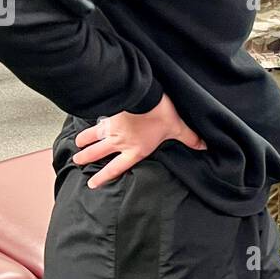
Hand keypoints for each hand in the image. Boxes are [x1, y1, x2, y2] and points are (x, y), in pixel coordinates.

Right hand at [72, 94, 206, 187]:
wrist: (143, 95)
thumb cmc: (159, 114)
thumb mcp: (177, 128)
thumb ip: (189, 139)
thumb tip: (203, 146)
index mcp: (135, 150)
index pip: (116, 168)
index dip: (103, 177)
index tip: (92, 183)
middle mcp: (120, 142)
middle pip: (99, 153)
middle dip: (87, 158)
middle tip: (77, 161)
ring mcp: (112, 128)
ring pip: (94, 137)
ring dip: (84, 141)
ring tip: (76, 145)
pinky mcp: (109, 114)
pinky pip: (98, 120)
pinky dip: (91, 123)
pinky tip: (87, 121)